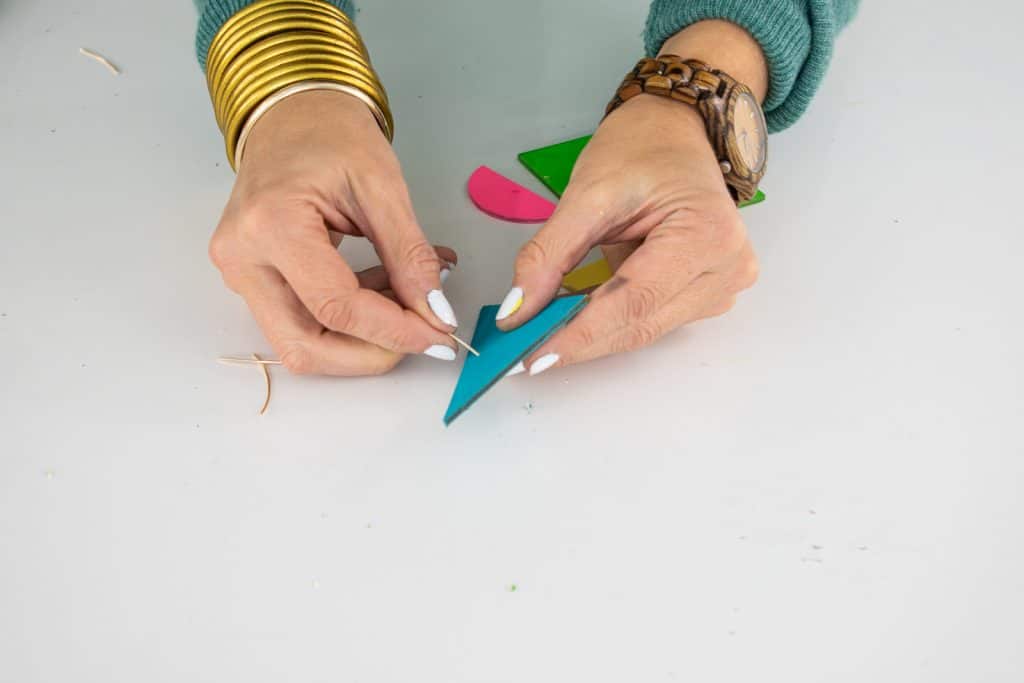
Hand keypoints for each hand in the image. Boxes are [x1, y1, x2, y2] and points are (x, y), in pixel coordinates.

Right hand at [209, 91, 459, 374]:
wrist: (291, 113)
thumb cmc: (329, 134)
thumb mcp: (382, 187)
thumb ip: (410, 256)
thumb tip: (436, 314)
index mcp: (271, 225)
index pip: (336, 307)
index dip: (394, 330)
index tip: (440, 334)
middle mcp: (243, 258)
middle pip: (305, 346)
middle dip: (371, 354)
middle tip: (423, 334)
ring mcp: (241, 273)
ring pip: (300, 344)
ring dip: (361, 340)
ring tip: (406, 298)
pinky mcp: (251, 280)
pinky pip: (301, 323)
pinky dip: (349, 322)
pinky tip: (384, 290)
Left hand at [497, 20, 766, 375]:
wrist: (676, 130)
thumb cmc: (641, 150)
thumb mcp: (586, 194)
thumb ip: (549, 255)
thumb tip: (517, 311)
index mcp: (706, 235)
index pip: (633, 301)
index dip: (580, 334)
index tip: (533, 357)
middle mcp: (726, 268)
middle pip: (641, 323)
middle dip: (580, 341)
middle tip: (526, 353)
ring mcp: (724, 285)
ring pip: (646, 329)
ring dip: (594, 335)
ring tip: (546, 333)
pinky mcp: (711, 293)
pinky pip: (654, 319)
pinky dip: (612, 322)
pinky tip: (578, 319)